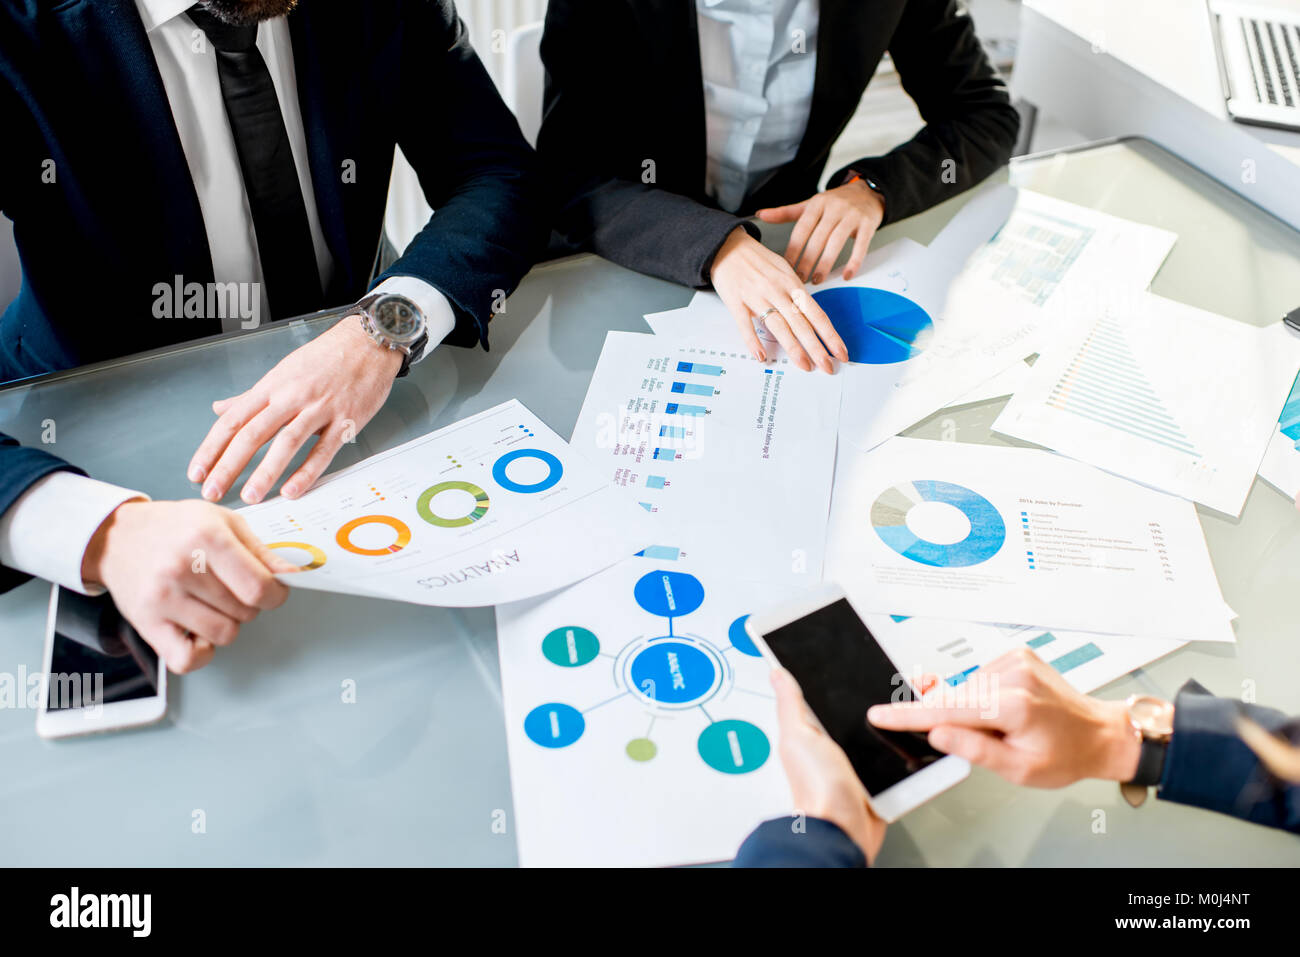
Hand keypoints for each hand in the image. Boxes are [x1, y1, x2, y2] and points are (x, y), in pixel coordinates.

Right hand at [81, 500, 293, 672]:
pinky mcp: (146, 622)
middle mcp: (182, 567)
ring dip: (228, 624)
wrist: (117, 536)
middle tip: (232, 589)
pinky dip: (201, 653)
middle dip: (250, 605)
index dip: (276, 595)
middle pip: (245, 611)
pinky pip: (187, 660)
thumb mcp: (222, 522)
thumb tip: (294, 575)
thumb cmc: (175, 527)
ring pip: (224, 634)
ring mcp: (162, 597)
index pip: (259, 587)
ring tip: (213, 604)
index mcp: (207, 538)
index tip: (272, 592)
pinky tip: (198, 632)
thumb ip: (260, 551)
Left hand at [187, 317, 401, 503]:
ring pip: (286, 442)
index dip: (211, 449)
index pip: (232, 421)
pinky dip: (307, 472)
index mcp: (272, 386)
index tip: (196, 472)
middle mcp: (291, 397)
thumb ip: (251, 396)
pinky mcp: (345, 420)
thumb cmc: (326, 357)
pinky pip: (323, 449)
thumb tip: (221, 409)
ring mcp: (319, 408)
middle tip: (212, 491)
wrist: (368, 343)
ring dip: (265, 472)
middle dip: (228, 466)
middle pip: (252, 434)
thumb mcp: (282, 372)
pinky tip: (292, 490)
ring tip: (251, 496)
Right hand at [709, 228, 848, 372]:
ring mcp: (756, 296)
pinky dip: (753, 341)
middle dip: (817, 348)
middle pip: (802, 323)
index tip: (841, 352)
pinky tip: (761, 356)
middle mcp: (777, 290)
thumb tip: (811, 315)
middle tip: (828, 367)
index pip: (816, 313)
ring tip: (805, 366)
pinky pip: (745, 324)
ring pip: (779, 325)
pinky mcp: (735, 301)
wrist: (726, 246)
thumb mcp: (783, 270)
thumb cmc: (757, 260)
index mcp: (792, 283)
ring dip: (793, 348)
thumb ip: (796, 293)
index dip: (830, 334)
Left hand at [757, 178, 885, 282]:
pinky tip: (847, 275)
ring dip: (826, 264)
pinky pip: (861, 245)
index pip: (802, 229)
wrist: (868, 191)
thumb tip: (760, 214)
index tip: (785, 266)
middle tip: (800, 279)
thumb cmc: (836, 202)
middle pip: (818, 238)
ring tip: (817, 279)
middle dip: (807, 261)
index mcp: (817, 204)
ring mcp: (852, 216)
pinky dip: (854, 262)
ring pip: (837, 242)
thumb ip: (786, 213)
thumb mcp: (810, 204)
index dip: (793, 249)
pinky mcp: (868, 224)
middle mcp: (834, 208)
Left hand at [771, 667, 886, 862]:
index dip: (830, 683)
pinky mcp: (874, 776)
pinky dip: (895, 747)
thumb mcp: (798, 737)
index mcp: (809, 733)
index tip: (842, 663)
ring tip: (893, 711)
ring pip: (873, 732)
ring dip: (884, 725)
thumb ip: (790, 705)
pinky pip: (888, 754)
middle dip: (865, 702)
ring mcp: (853, 762)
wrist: (843, 827)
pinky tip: (901, 738)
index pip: (819, 699)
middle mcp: (830, 747)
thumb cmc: (815, 787)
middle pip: (850, 713)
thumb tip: (776, 673)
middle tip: (876, 689)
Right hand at [867, 648, 1141, 787]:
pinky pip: (979, 677)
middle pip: (954, 697)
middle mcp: (1013, 676)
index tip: (881, 714)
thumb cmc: (1066, 754)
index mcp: (1014, 706)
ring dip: (967, 708)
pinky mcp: (1016, 655)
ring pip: (965, 688)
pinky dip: (980, 695)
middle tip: (982, 739)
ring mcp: (1015, 661)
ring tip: (1001, 728)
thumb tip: (938, 733)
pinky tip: (1002, 711)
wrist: (1099, 734)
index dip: (908, 715)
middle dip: (947, 718)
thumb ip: (975, 750)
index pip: (947, 710)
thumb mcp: (1019, 769)